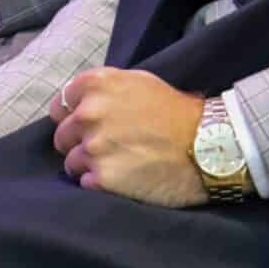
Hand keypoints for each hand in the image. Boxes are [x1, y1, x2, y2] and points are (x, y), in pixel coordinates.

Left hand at [49, 69, 205, 205]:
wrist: (207, 146)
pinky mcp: (101, 179)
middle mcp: (90, 113)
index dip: (72, 116)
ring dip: (90, 166)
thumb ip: (106, 90)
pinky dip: (100, 184)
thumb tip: (80, 104)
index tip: (85, 125)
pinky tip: (123, 179)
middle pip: (62, 135)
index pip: (61, 104)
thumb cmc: (178, 112)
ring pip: (71, 162)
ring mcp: (94, 147)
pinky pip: (85, 183)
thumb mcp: (141, 83)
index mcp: (98, 85)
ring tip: (119, 165)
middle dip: (80, 142)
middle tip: (108, 147)